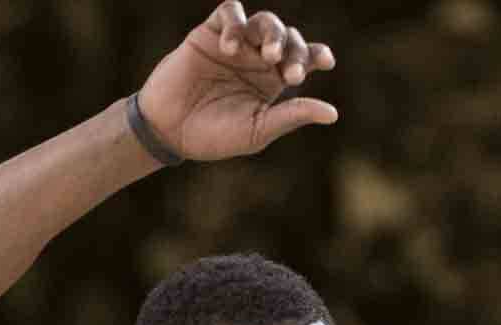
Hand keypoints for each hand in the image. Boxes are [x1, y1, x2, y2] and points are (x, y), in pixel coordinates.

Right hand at [137, 2, 338, 160]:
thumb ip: (291, 116)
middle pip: (287, 36)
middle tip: (289, 72)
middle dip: (294, 49)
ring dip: (271, 32)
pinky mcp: (209, 33)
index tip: (325, 61)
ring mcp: (236, 44)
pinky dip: (235, 24)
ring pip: (264, 21)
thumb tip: (332, 113)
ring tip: (266, 54)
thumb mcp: (257, 130)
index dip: (316, 54)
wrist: (168, 131)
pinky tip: (231, 47)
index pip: (303, 58)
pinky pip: (229, 13)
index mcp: (273, 80)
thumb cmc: (213, 135)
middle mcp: (258, 58)